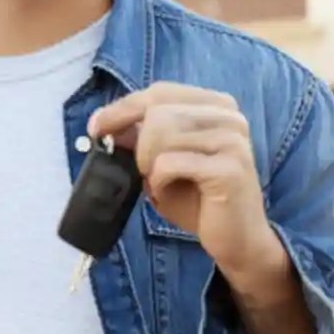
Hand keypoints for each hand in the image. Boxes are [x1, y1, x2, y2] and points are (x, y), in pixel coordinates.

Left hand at [88, 82, 285, 290]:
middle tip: (141, 170)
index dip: (122, 107)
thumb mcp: (163, 161)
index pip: (159, 93)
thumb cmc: (199, 199)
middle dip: (137, 143)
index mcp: (216, 105)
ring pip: (161, 132)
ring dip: (147, 163)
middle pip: (157, 110)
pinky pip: (169, 163)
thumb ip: (140, 137)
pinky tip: (168, 192)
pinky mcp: (229, 169)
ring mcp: (232, 140)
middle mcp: (229, 116)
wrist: (237, 240)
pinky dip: (158, 180)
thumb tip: (105, 122)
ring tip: (159, 183)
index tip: (96, 126)